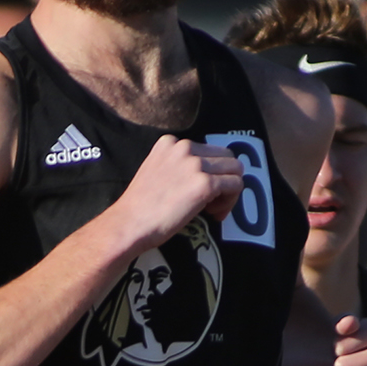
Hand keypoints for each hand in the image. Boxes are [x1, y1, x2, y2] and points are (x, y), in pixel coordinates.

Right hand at [109, 135, 242, 251]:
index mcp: (170, 142)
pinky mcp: (205, 184)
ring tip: (211, 209)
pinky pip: (236, 186)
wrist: (130, 223)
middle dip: (224, 179)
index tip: (199, 193)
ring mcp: (196, 165)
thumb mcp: (156, 171)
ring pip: (235, 170)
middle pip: (226, 157)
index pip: (208, 150)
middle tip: (210, 203)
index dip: (210, 172)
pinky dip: (230, 202)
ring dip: (229, 191)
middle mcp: (184, 147)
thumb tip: (206, 174)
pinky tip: (213, 214)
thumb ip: (179, 166)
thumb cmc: (141, 206)